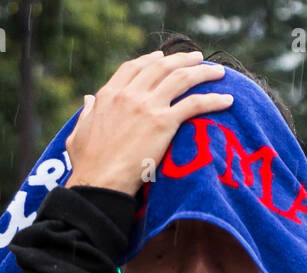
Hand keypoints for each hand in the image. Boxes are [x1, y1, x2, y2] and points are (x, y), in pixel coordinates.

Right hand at [64, 50, 230, 194]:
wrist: (100, 181)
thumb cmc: (88, 164)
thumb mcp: (79, 131)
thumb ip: (88, 112)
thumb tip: (88, 99)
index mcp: (108, 95)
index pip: (133, 68)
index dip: (151, 61)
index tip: (163, 58)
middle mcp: (129, 95)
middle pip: (161, 67)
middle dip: (182, 60)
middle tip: (198, 58)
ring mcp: (147, 106)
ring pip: (181, 79)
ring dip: (202, 72)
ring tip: (218, 72)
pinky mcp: (164, 123)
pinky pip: (195, 104)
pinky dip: (213, 99)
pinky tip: (228, 100)